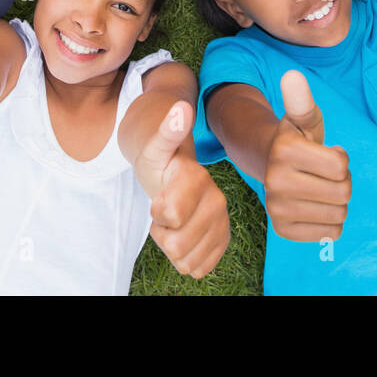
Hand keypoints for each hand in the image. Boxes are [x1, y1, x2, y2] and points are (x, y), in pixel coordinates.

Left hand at [133, 102, 229, 277]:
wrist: (172, 167)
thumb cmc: (159, 158)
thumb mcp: (154, 144)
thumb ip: (167, 131)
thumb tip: (180, 108)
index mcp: (197, 178)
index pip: (170, 214)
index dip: (157, 213)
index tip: (158, 197)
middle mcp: (216, 200)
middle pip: (177, 245)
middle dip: (161, 233)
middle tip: (161, 213)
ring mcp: (221, 221)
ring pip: (187, 262)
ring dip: (172, 247)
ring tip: (172, 222)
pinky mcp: (222, 239)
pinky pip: (200, 269)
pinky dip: (185, 260)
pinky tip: (183, 236)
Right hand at [263, 71, 350, 241]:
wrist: (269, 164)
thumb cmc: (296, 139)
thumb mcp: (302, 117)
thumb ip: (301, 99)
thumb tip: (292, 75)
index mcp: (284, 150)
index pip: (341, 165)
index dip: (340, 158)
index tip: (325, 152)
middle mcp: (275, 181)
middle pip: (343, 192)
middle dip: (342, 181)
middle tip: (324, 173)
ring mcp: (276, 208)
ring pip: (339, 215)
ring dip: (337, 202)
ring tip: (319, 188)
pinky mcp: (282, 229)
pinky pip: (330, 234)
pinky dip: (330, 222)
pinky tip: (315, 206)